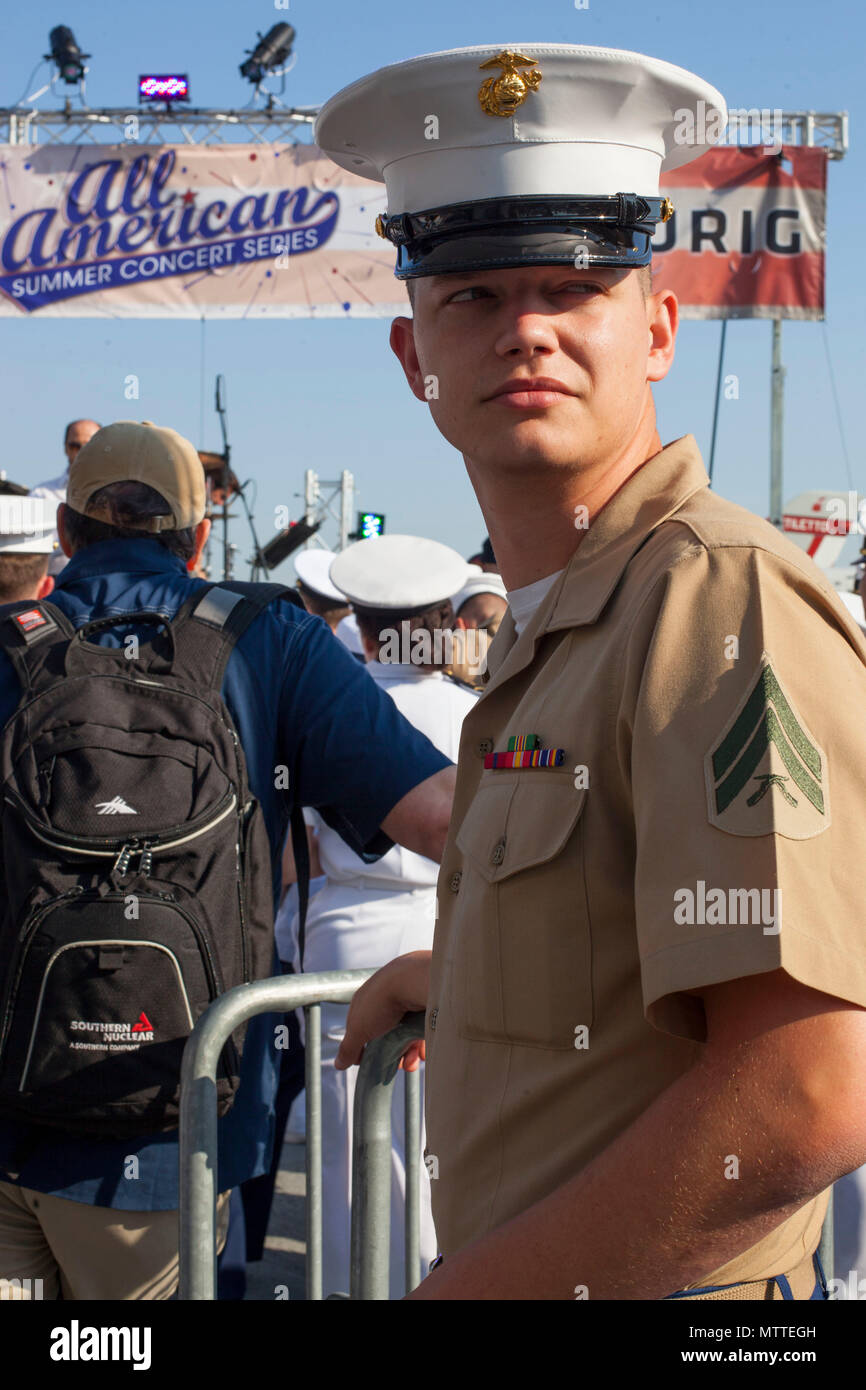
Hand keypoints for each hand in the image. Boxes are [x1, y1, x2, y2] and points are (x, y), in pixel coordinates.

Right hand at [335, 950, 430, 1070]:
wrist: (414, 980)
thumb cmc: (381, 1002)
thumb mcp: (358, 1029)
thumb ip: (348, 1048)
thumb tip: (338, 1064)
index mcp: (365, 1003)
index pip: (360, 1029)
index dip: (363, 1049)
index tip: (371, 1064)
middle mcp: (384, 1002)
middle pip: (385, 1035)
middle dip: (391, 1055)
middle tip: (399, 1065)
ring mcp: (405, 1003)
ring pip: (405, 1035)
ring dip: (408, 1053)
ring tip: (413, 1062)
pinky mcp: (423, 1006)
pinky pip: (421, 1029)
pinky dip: (421, 1043)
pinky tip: (423, 1052)